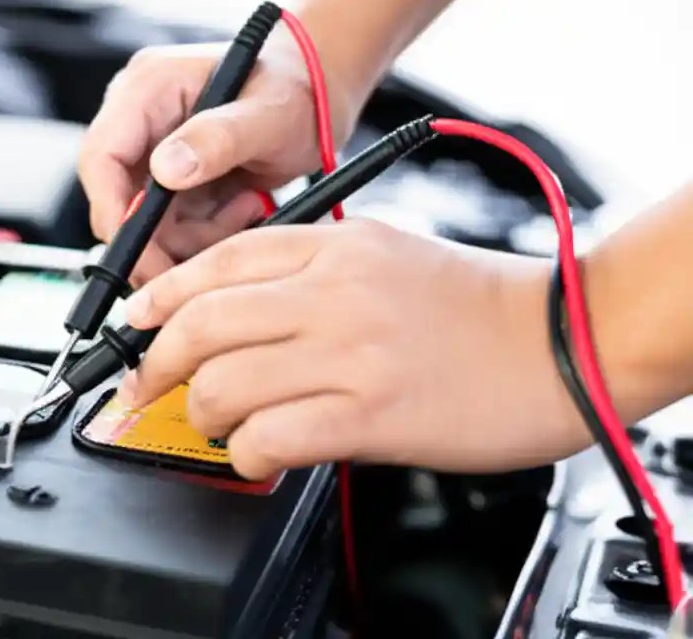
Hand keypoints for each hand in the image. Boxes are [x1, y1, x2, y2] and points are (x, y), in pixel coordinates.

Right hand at [76, 35, 358, 284]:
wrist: (319, 94)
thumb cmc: (298, 88)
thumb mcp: (268, 114)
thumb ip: (219, 138)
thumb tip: (165, 171)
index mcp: (146, 88)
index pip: (101, 157)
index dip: (113, 210)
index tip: (142, 252)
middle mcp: (139, 120)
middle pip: (117, 197)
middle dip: (157, 236)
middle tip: (203, 255)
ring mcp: (152, 151)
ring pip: (145, 221)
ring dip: (191, 235)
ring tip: (245, 210)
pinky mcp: (170, 178)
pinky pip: (170, 225)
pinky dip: (204, 232)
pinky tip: (242, 207)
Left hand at [114, 219, 589, 479]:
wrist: (561, 342)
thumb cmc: (472, 305)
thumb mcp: (381, 252)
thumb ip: (305, 267)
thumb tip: (226, 310)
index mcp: (333, 244)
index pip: (214, 263)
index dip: (158, 297)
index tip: (135, 325)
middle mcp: (332, 291)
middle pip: (201, 323)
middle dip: (152, 363)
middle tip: (142, 387)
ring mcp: (348, 353)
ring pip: (222, 384)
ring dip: (200, 413)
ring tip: (215, 423)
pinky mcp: (368, 415)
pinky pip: (268, 437)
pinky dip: (245, 451)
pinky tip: (257, 451)